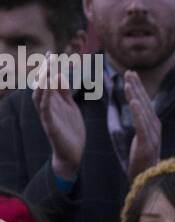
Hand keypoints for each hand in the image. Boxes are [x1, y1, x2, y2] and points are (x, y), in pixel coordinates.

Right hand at [33, 64, 84, 181]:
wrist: (73, 154)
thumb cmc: (71, 131)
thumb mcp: (71, 108)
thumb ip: (65, 94)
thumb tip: (60, 75)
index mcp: (54, 102)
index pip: (49, 81)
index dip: (49, 68)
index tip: (51, 54)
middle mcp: (48, 106)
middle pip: (43, 85)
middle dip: (45, 71)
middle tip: (48, 57)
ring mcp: (47, 116)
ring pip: (40, 96)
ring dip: (43, 83)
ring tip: (46, 70)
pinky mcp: (50, 125)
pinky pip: (45, 110)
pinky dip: (46, 99)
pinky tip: (48, 90)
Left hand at [124, 72, 161, 182]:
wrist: (147, 182)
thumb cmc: (141, 163)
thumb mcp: (139, 140)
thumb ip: (138, 126)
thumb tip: (133, 111)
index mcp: (153, 128)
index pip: (145, 104)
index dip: (139, 89)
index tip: (131, 75)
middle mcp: (156, 131)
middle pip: (146, 105)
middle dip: (138, 88)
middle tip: (129, 72)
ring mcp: (153, 138)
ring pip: (144, 113)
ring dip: (137, 96)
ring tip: (129, 82)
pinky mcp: (147, 145)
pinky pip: (142, 126)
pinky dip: (138, 113)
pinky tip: (133, 101)